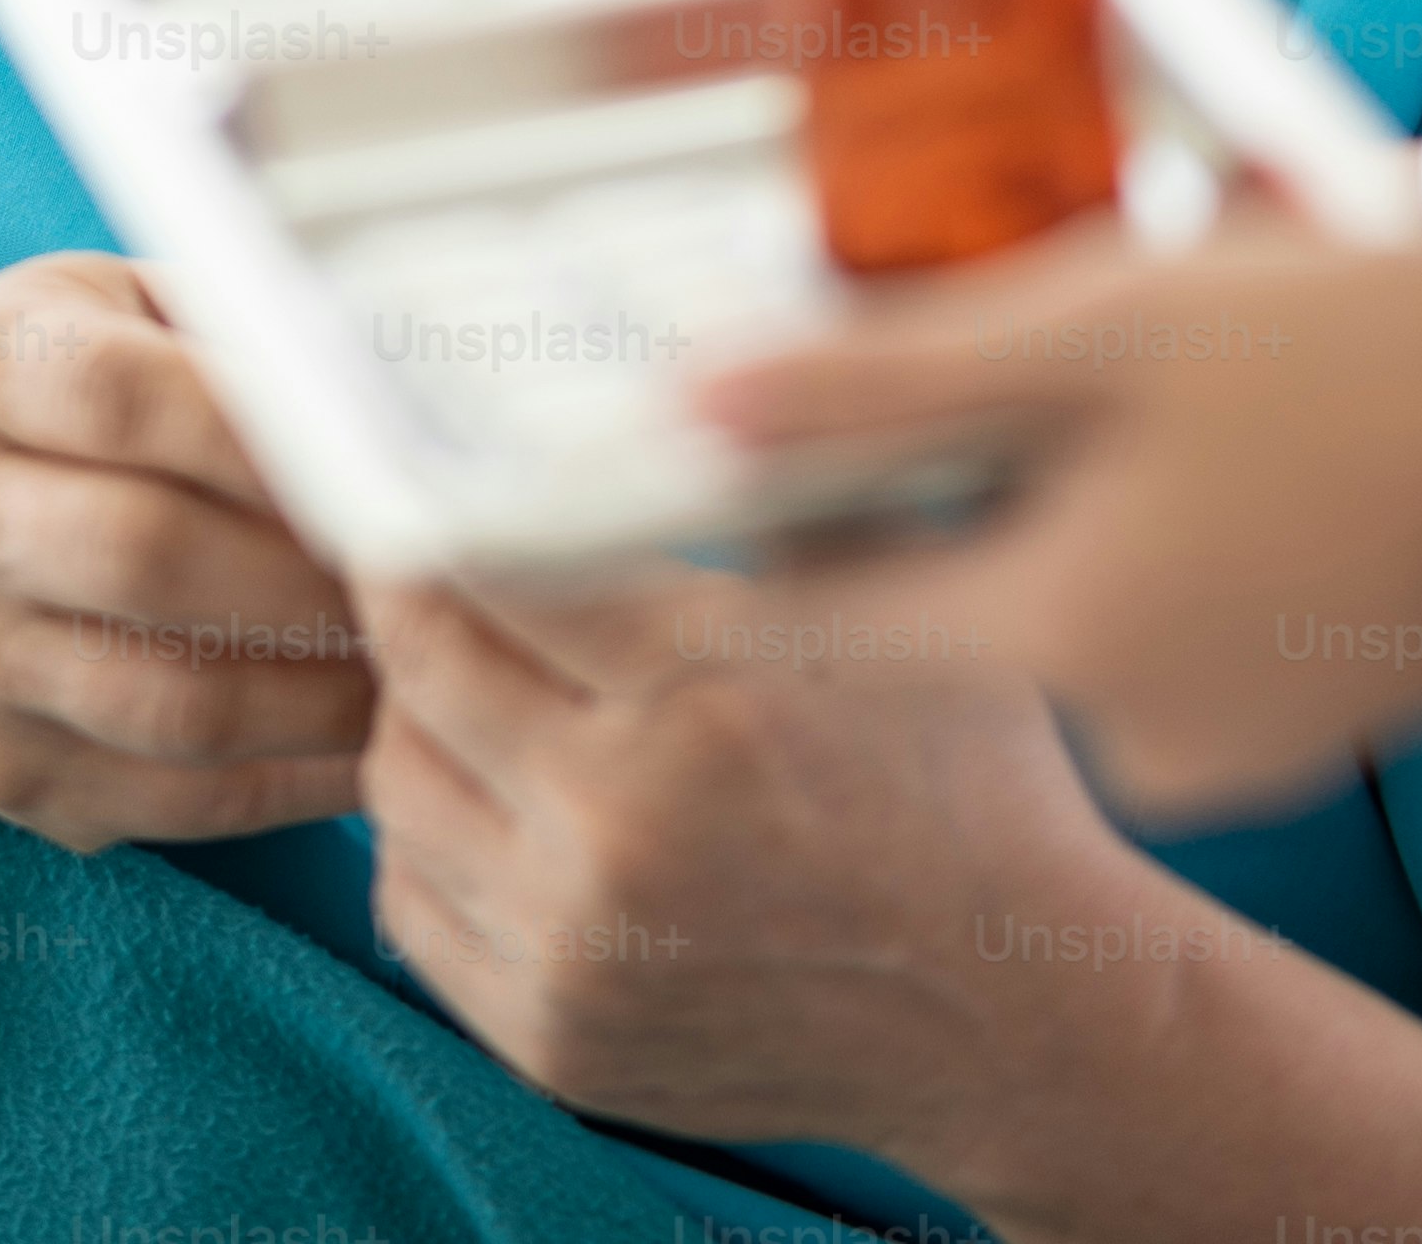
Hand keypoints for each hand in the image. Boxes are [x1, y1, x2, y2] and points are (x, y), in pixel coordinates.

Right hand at [0, 252, 372, 847]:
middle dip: (315, 577)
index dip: (270, 438)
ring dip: (327, 697)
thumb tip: (411, 380)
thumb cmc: (75, 398)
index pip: (125, 397)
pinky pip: (181, 801)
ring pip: (175, 704)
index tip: (388, 464)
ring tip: (420, 665)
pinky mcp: (2, 769)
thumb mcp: (124, 312)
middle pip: (146, 555)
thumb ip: (239, 325)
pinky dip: (302, 782)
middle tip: (432, 580)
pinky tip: (373, 743)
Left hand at [357, 568, 1213, 1180]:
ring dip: (419, 724)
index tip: (423, 491)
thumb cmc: (975, 795)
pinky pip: (413, 906)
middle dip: (413, 609)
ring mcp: (579, 950)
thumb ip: (783, 487)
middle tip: (425, 571)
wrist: (1024, 1021)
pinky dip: (434, 843)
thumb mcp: (913, 605)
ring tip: (471, 686)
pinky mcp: (557, 1040)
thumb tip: (684, 380)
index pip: (490, 571)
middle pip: (418, 675)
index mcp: (709, 698)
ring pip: (397, 792)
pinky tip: (498, 801)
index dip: (441, 519)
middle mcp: (622, 828)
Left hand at [688, 223, 1421, 822]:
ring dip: (1088, 475)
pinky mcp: (1306, 717)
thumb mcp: (1107, 323)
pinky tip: (1266, 436)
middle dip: (967, 456)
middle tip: (1059, 330)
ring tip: (1202, 368)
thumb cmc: (1377, 358)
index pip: (816, 611)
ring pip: (1073, 586)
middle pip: (952, 585)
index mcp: (1053, 640)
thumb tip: (689, 405)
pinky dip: (1185, 522)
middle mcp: (1125, 733)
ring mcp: (1228, 744)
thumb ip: (888, 374)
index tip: (766, 408)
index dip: (775, 499)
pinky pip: (1179, 612)